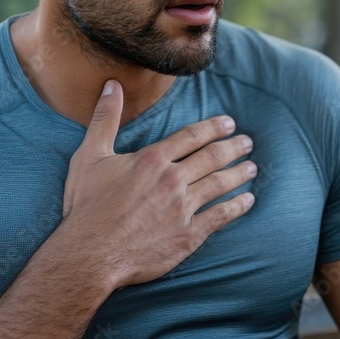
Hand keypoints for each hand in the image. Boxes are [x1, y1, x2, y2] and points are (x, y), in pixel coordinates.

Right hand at [58, 79, 256, 287]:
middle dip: (233, 148)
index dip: (213, 128)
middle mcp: (172, 180)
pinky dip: (237, 207)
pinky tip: (248, 201)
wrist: (90, 255)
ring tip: (252, 167)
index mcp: (152, 159)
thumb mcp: (89, 156)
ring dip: (240, 174)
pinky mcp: (188, 235)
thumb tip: (112, 84)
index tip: (229, 123)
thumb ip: (104, 118)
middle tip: (248, 143)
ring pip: (220, 184)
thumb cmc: (87, 206)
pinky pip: (220, 216)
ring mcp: (183, 208)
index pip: (192, 136)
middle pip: (212, 157)